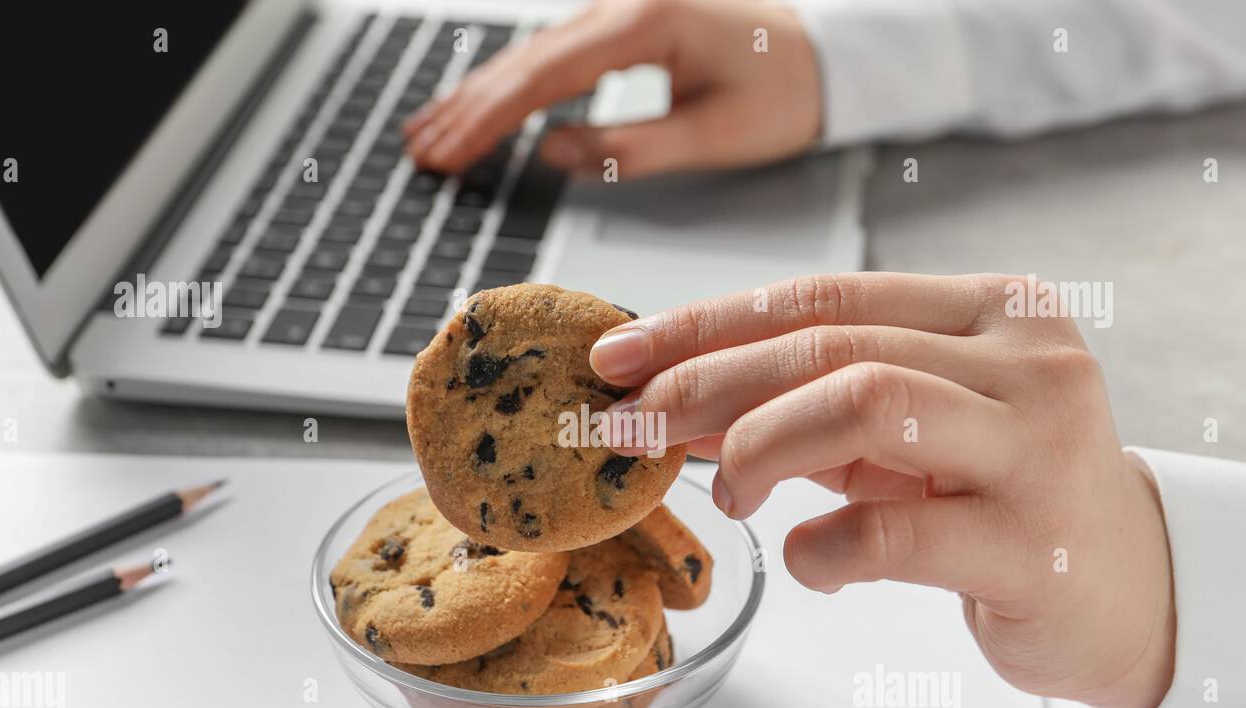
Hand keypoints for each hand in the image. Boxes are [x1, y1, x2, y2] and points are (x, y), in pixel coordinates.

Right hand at [404, 0, 822, 177]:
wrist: (824, 57)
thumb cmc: (782, 94)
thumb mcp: (712, 137)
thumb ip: (628, 148)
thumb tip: (550, 153)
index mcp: (647, 21)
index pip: (546, 75)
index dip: (488, 119)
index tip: (448, 154)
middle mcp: (624, 2)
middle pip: (525, 57)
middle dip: (468, 108)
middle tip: (420, 152)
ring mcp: (619, 6)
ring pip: (531, 52)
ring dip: (478, 95)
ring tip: (429, 132)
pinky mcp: (620, 20)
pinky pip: (552, 52)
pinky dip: (510, 83)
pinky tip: (479, 103)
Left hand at [590, 273, 1176, 707]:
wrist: (1123, 591)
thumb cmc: (997, 499)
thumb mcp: (905, 434)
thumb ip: (809, 404)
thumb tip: (670, 399)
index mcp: (990, 309)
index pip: (822, 294)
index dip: (706, 324)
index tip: (618, 356)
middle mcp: (1025, 359)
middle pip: (831, 344)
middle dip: (705, 385)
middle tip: (628, 429)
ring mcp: (1041, 446)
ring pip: (866, 403)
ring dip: (761, 449)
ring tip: (731, 501)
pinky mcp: (1037, 543)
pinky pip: (894, 533)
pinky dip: (822, 548)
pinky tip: (808, 563)